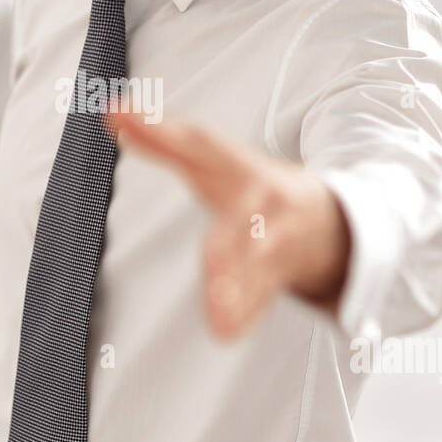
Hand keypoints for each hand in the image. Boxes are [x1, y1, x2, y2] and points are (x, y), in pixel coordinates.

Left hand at [105, 106, 350, 338]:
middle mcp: (263, 199)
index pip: (200, 145)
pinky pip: (261, 295)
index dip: (159, 130)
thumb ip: (162, 139)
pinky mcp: (281, 272)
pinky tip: (225, 330)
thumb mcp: (214, 162)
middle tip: (210, 257)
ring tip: (218, 314)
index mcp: (240, 167)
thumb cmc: (255, 189)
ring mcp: (277, 237)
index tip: (118, 114)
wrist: (330, 220)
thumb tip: (111, 111)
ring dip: (235, 285)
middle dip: (223, 239)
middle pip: (239, 219)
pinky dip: (243, 314)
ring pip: (256, 261)